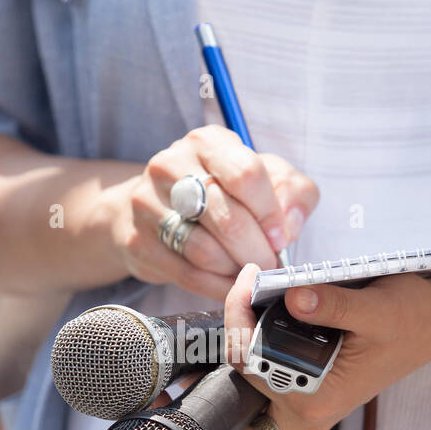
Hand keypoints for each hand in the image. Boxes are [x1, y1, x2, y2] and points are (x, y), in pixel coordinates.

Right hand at [95, 125, 318, 300]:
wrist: (153, 210)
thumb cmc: (221, 192)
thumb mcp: (265, 178)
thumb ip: (293, 192)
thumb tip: (290, 224)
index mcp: (207, 142)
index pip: (246, 175)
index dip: (270, 214)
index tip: (280, 238)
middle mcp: (171, 165)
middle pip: (227, 218)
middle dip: (257, 250)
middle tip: (269, 266)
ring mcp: (147, 203)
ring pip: (205, 251)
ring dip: (235, 270)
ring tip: (247, 272)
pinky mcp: (137, 241)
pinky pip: (187, 275)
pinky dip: (216, 287)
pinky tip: (229, 285)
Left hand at [217, 265, 430, 429]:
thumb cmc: (410, 319)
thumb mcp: (376, 309)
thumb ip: (334, 306)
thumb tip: (295, 297)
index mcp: (316, 402)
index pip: (249, 365)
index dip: (238, 322)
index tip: (249, 281)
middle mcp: (303, 413)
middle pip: (237, 378)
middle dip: (233, 330)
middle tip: (248, 282)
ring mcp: (300, 405)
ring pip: (243, 385)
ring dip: (239, 342)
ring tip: (249, 294)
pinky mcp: (302, 390)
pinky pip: (260, 381)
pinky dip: (251, 350)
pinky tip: (256, 315)